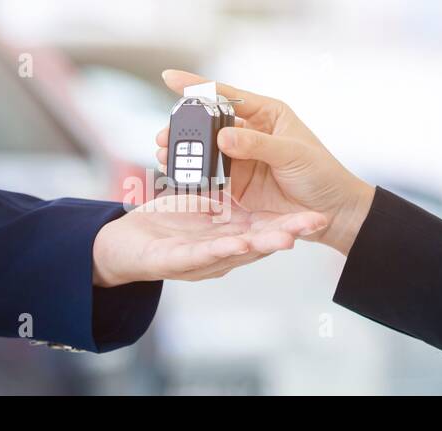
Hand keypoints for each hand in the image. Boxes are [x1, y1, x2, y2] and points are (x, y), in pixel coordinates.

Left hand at [92, 195, 326, 286]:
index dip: (294, 223)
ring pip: (236, 252)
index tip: (320, 214)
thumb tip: (237, 156)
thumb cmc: (160, 227)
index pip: (268, 227)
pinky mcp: (173, 262)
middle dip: (289, 233)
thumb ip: (218, 184)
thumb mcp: (194, 200)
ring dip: (262, 245)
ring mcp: (200, 260)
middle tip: (317, 224)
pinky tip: (235, 244)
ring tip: (287, 238)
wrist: (121, 249)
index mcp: (229, 233)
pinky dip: (219, 251)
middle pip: (261, 241)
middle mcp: (221, 250)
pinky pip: (198, 257)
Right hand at [155, 70, 375, 254]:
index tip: (169, 77)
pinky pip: (211, 175)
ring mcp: (242, 159)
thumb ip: (257, 145)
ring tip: (164, 155)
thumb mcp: (292, 155)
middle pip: (210, 123)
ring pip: (206, 150)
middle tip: (164, 134)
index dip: (197, 86)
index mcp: (267, 114)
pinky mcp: (238, 183)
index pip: (227, 95)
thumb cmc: (323, 175)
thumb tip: (223, 136)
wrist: (333, 212)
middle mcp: (251, 133)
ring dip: (185, 152)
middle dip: (184, 126)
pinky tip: (178, 175)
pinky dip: (194, 174)